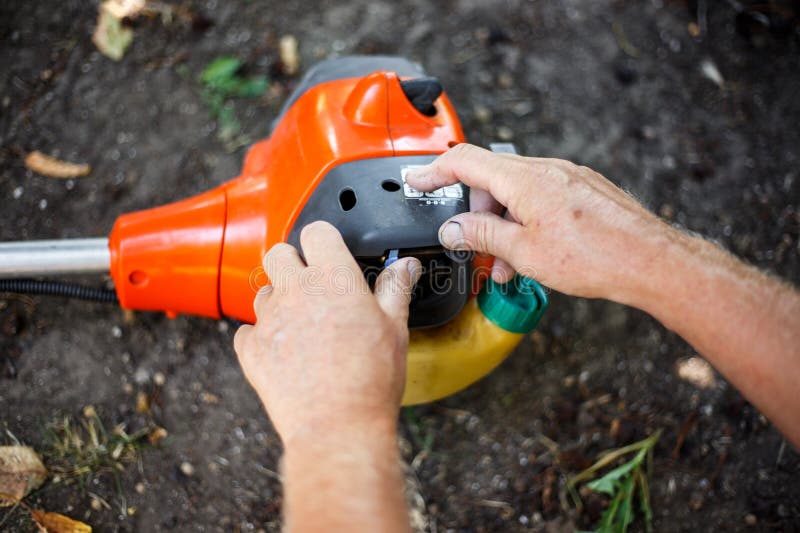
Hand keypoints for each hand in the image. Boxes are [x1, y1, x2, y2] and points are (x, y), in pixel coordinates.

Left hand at [233, 221, 421, 446]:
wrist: (337, 427)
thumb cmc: (370, 380)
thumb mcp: (395, 328)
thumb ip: (395, 289)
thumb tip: (404, 266)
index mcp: (335, 279)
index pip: (317, 232)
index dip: (324, 240)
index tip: (330, 252)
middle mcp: (297, 291)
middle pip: (278, 253)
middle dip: (292, 262)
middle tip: (311, 285)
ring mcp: (270, 319)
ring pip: (262, 291)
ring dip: (278, 301)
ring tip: (302, 324)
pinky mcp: (251, 349)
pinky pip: (247, 330)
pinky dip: (261, 338)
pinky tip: (283, 352)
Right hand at [405, 144, 675, 303]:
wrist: (652, 261)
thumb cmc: (596, 257)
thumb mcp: (524, 252)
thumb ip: (482, 235)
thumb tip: (454, 228)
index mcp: (525, 179)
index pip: (465, 161)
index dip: (434, 171)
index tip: (416, 180)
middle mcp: (547, 169)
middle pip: (491, 179)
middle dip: (477, 214)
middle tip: (477, 248)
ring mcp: (569, 177)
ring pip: (518, 192)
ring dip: (503, 224)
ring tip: (508, 264)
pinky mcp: (584, 189)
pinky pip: (542, 197)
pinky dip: (527, 220)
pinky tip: (534, 252)